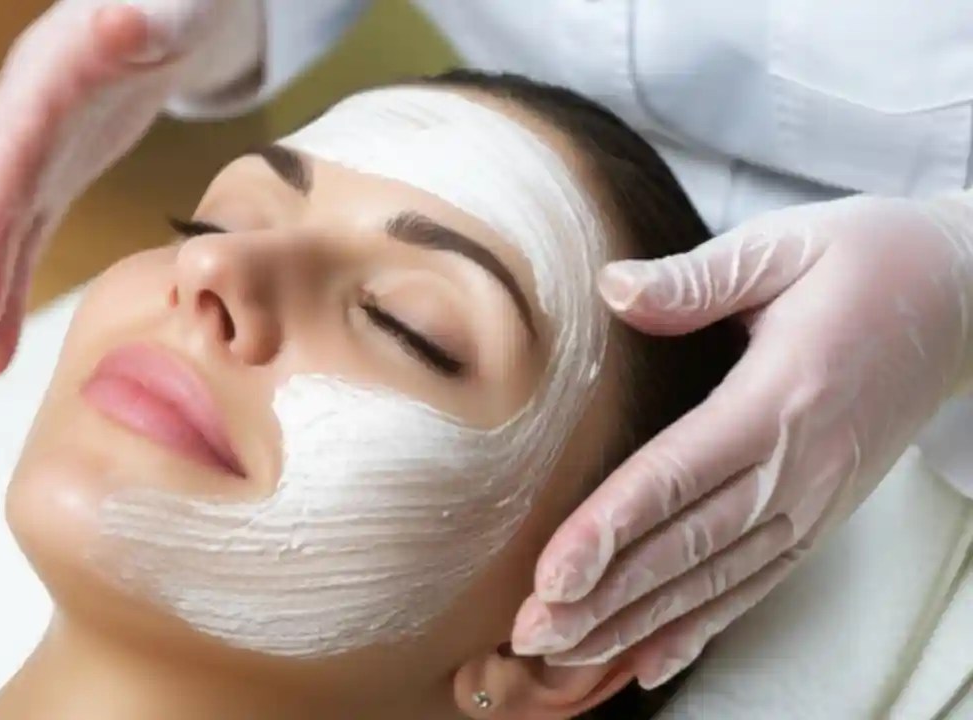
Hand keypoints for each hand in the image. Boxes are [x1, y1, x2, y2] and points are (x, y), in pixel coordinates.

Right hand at [0, 0, 226, 374]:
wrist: (156, 15)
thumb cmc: (169, 9)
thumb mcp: (167, 12)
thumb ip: (144, 22)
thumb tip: (119, 23)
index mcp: (45, 80)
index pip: (8, 149)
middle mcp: (23, 124)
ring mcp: (31, 158)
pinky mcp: (46, 185)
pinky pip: (22, 248)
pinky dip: (8, 300)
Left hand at [512, 193, 972, 687]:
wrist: (962, 300)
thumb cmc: (866, 260)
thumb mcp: (785, 244)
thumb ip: (697, 277)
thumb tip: (613, 286)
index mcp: (781, 395)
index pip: (679, 474)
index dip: (611, 528)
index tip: (553, 572)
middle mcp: (800, 465)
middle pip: (687, 545)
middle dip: (605, 597)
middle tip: (532, 632)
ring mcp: (815, 500)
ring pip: (714, 579)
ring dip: (637, 623)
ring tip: (565, 653)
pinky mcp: (820, 516)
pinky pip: (755, 585)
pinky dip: (700, 629)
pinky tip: (648, 661)